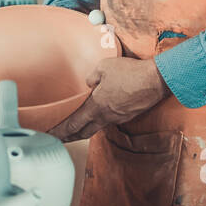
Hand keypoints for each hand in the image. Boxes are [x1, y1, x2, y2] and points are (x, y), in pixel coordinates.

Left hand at [47, 56, 169, 142]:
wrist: (156, 80)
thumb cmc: (129, 72)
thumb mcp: (104, 67)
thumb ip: (92, 76)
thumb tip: (88, 83)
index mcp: (96, 107)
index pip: (73, 124)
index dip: (59, 132)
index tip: (49, 137)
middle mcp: (106, 117)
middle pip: (83, 132)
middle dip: (69, 137)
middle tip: (58, 138)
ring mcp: (118, 118)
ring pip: (97, 127)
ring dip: (85, 129)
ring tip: (76, 128)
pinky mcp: (128, 115)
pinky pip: (109, 120)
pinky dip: (100, 120)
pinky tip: (99, 114)